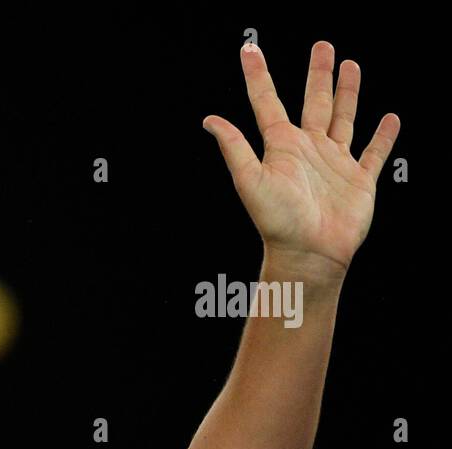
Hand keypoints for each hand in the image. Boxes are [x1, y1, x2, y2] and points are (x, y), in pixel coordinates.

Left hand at [202, 40, 399, 277]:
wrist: (309, 254)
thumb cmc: (277, 221)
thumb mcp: (250, 180)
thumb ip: (234, 148)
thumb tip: (208, 120)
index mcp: (281, 147)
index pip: (267, 102)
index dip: (259, 75)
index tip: (250, 49)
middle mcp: (308, 150)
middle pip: (314, 102)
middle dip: (318, 74)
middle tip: (322, 45)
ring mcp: (335, 164)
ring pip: (343, 118)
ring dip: (348, 93)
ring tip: (350, 66)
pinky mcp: (359, 180)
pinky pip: (374, 153)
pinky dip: (383, 136)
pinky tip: (389, 118)